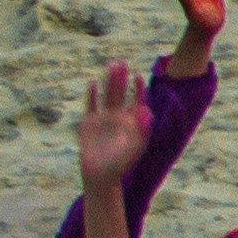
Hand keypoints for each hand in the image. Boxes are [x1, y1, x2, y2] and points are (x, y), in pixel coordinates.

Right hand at [72, 60, 147, 187]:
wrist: (100, 175)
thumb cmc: (121, 164)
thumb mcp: (135, 148)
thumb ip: (143, 130)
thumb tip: (148, 112)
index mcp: (132, 122)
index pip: (136, 101)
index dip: (138, 89)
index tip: (139, 76)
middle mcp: (118, 118)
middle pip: (120, 94)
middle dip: (121, 79)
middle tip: (121, 62)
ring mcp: (103, 119)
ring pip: (106, 96)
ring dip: (108, 82)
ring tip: (110, 66)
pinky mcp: (89, 124)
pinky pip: (91, 106)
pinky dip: (91, 95)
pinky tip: (92, 83)